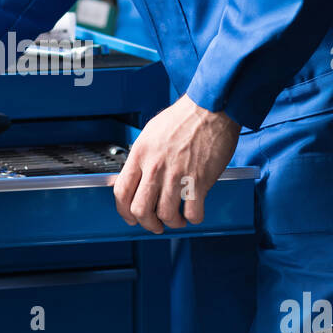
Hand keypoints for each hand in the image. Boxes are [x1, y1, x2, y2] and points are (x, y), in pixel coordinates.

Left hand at [114, 94, 240, 233]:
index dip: (124, 211)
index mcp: (140, 155)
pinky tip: (195, 211)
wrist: (210, 108)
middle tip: (156, 224)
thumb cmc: (183, 118)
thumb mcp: (150, 134)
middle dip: (148, 223)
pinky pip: (193, 213)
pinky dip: (193, 218)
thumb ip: (141, 158)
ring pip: (166, 215)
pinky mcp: (199, 181)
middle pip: (140, 210)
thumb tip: (136, 177)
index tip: (131, 218)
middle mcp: (155, 167)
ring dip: (173, 222)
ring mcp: (177, 176)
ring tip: (179, 219)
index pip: (121, 192)